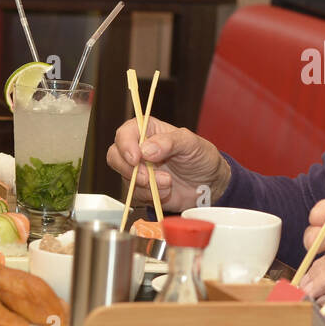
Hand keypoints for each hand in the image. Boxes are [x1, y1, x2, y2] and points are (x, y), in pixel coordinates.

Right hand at [105, 116, 230, 211]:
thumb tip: (146, 149)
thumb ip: (170, 142)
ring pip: (124, 177)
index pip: (126, 132)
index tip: (136, 158)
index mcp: (149, 130)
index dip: (126, 145)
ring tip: (168, 183)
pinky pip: (134, 194)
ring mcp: (138, 169)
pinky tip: (167, 191)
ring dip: (146, 184)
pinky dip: (150, 195)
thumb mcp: (191, 144)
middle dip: (130, 169)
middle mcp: (139, 148)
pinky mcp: (141, 188)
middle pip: (115, 155)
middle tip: (148, 177)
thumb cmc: (201, 158)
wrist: (209, 185)